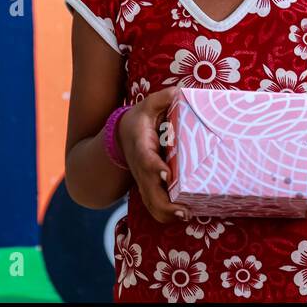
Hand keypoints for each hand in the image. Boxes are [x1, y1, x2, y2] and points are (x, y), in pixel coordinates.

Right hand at [117, 87, 191, 224]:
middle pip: (150, 192)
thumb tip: (180, 91)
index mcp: (141, 148)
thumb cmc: (138, 120)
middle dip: (166, 205)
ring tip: (186, 215)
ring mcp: (143, 181)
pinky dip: (166, 215)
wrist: (120, 136)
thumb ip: (163, 98)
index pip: (147, 160)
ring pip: (151, 205)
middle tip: (185, 210)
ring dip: (167, 214)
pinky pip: (153, 207)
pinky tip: (183, 215)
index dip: (155, 168)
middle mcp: (141, 169)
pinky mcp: (147, 188)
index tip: (166, 174)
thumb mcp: (148, 105)